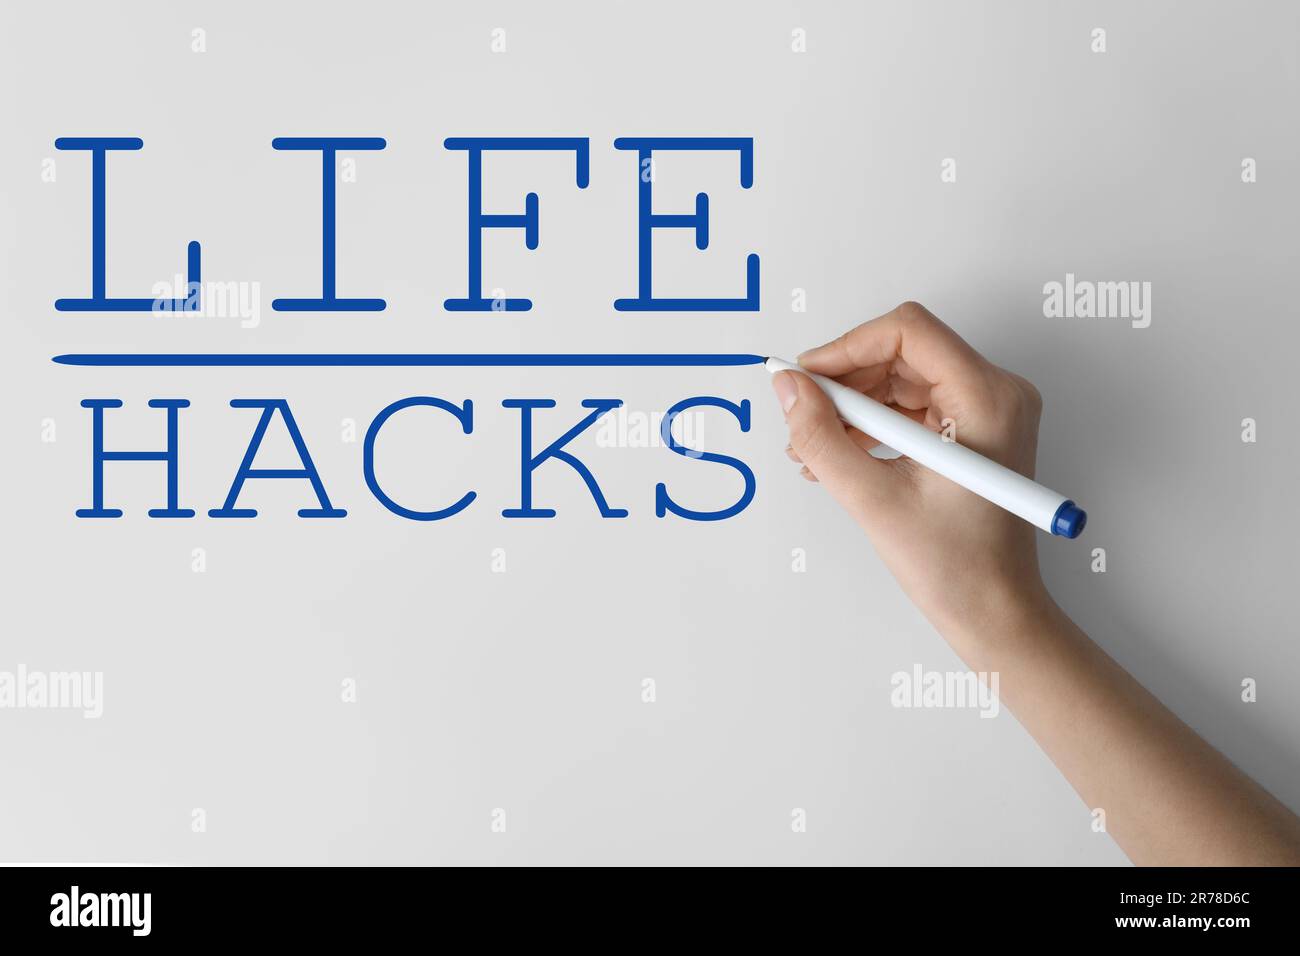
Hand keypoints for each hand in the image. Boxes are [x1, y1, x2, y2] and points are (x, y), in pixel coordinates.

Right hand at [773, 301, 1048, 635]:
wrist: (995, 612)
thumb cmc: (957, 567)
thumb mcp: (873, 500)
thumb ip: (821, 439)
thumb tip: (789, 388)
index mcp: (988, 399)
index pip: (908, 331)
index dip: (846, 348)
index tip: (806, 378)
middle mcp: (996, 394)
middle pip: (902, 353)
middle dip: (845, 383)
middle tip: (801, 419)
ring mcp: (987, 411)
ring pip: (901, 379)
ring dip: (852, 407)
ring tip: (812, 448)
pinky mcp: (972, 430)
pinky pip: (910, 406)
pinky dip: (871, 424)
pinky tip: (839, 456)